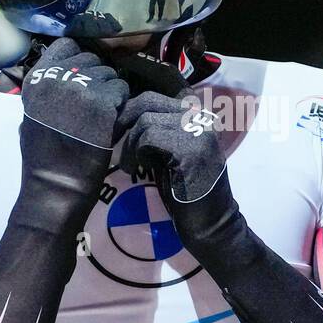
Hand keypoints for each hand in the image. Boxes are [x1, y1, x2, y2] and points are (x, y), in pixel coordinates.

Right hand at [18, 38, 129, 209]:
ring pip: (110, 73)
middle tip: (95, 101)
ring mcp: (80, 89)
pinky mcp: (102, 103)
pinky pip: (122, 90)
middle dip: (97, 77)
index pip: (65, 45)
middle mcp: (56, 78)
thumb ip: (49, 88)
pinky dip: (121, 103)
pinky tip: (111, 120)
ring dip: (111, 90)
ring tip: (102, 113)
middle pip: (91, 58)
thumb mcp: (33, 114)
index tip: (83, 75)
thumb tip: (70, 71)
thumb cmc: (43, 157)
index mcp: (35, 79)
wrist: (55, 186)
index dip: (79, 58)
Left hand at [114, 89, 237, 256]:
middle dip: (123, 122)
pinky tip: (134, 169)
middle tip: (111, 144)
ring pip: (146, 120)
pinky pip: (149, 137)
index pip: (154, 97)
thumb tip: (121, 113)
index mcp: (198, 115)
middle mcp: (202, 117)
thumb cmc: (186, 192)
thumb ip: (157, 131)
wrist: (211, 225)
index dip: (128, 112)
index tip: (115, 132)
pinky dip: (135, 152)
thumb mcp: (170, 153)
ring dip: (129, 144)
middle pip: (148, 102)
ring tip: (127, 164)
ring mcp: (199, 132)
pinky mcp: (191, 150)